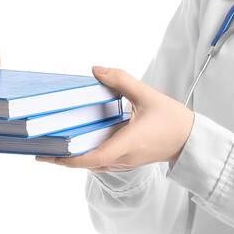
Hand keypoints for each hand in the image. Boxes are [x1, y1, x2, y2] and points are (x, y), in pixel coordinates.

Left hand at [36, 65, 194, 171]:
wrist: (192, 140)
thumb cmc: (173, 119)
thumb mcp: (147, 94)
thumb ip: (121, 80)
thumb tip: (96, 70)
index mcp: (126, 143)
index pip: (92, 158)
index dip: (68, 159)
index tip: (49, 155)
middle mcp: (123, 157)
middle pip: (86, 163)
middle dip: (63, 158)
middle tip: (41, 149)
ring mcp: (125, 162)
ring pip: (94, 163)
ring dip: (75, 157)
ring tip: (54, 145)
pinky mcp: (127, 160)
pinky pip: (102, 160)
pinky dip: (87, 154)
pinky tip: (78, 141)